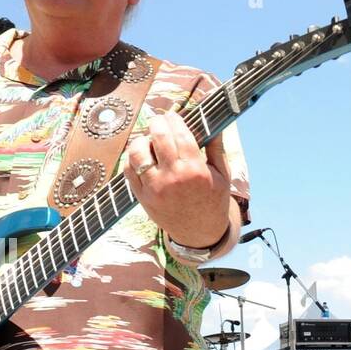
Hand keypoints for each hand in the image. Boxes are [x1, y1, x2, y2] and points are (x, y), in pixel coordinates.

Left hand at [125, 111, 230, 241]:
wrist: (199, 234)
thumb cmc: (213, 201)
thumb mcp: (222, 176)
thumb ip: (216, 148)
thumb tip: (214, 122)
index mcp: (195, 171)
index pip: (180, 133)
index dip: (174, 119)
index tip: (172, 115)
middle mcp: (173, 178)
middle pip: (158, 137)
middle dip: (157, 123)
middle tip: (159, 122)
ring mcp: (155, 188)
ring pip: (138, 151)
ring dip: (142, 140)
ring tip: (149, 141)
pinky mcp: (142, 197)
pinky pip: (128, 169)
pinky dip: (132, 158)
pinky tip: (143, 157)